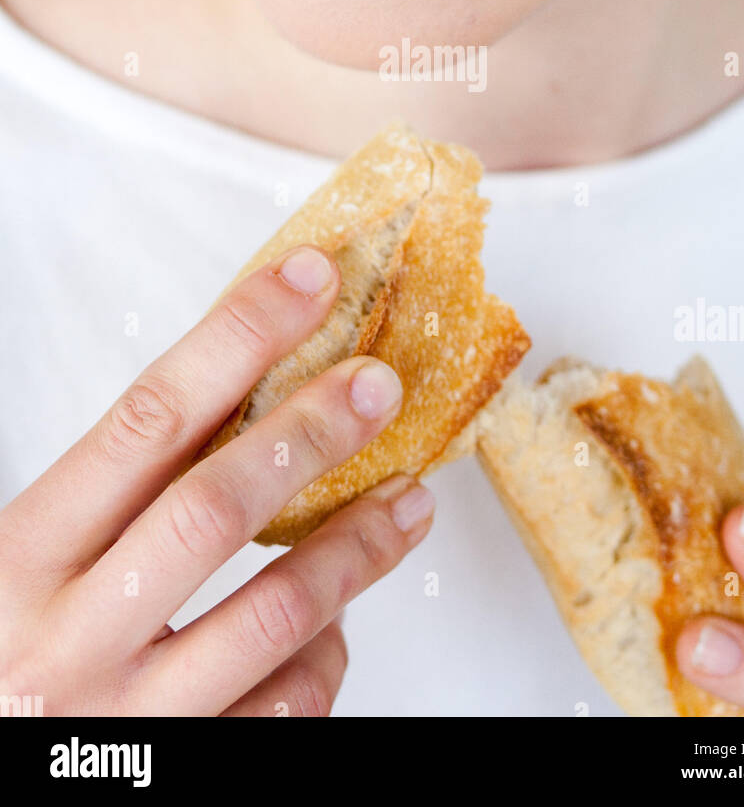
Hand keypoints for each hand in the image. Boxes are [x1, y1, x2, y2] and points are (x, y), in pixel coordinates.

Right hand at [0, 244, 433, 715]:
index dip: (236, 338)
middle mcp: (69, 641)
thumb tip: (244, 398)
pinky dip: (326, 653)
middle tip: (377, 384)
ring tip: (409, 497)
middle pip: (213, 510)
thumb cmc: (11, 655)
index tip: (308, 281)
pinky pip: (287, 707)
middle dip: (309, 434)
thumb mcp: (23, 565)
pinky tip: (339, 619)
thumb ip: (112, 498)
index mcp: (21, 560)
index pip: (145, 421)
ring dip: (357, 546)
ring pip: (272, 615)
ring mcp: (131, 723)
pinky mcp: (187, 777)